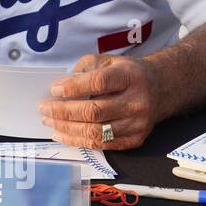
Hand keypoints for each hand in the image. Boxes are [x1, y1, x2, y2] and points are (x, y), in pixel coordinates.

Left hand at [39, 54, 164, 149]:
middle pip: (95, 112)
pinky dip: (79, 141)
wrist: (161, 89)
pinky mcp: (136, 139)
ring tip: (49, 123)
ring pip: (97, 132)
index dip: (73, 88)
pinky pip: (103, 145)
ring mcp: (138, 123)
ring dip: (67, 129)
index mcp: (130, 77)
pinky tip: (63, 134)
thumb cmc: (127, 73)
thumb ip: (85, 69)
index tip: (53, 90)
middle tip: (44, 109)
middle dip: (63, 112)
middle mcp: (137, 102)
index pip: (98, 83)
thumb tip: (60, 86)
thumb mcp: (109, 61)